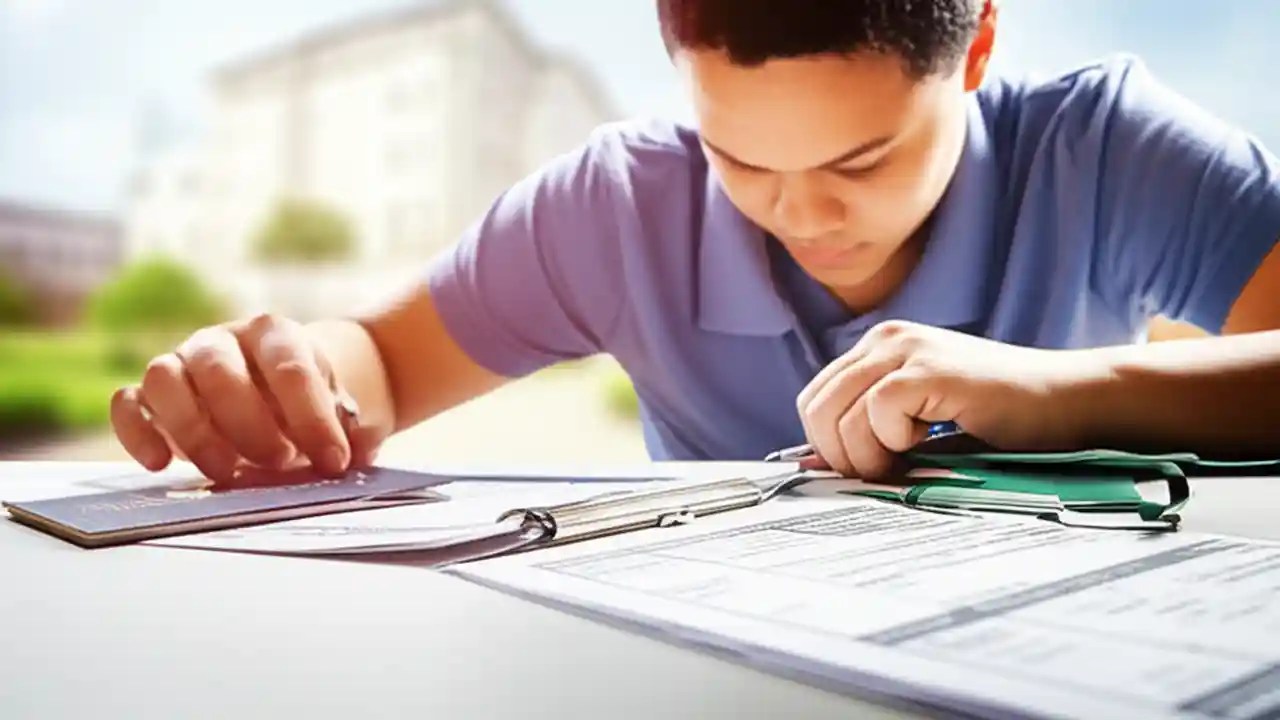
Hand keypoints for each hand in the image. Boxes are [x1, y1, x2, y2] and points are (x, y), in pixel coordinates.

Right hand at [110, 314, 384, 481]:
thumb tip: (355, 451)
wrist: (279, 391)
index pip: (290, 367)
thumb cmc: (309, 405)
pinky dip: (136, 432)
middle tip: (280, 463)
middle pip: (219, 370)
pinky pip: (126, 403)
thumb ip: (351, 431)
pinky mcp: (150, 395)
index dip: (313, 418)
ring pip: (164, 378)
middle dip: (250, 424)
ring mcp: (181, 363)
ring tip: (227, 473)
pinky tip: (161, 464)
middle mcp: (221, 340)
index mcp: (274, 333)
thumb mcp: (340, 412)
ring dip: (193, 431)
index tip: (334, 460)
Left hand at [796, 320, 1104, 478]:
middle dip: (841, 456)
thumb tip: (807, 466)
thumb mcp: (917, 426)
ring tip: (911, 459)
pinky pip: (877, 411)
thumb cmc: (999, 421)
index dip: (829, 446)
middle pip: (816, 408)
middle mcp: (885, 338)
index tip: (868, 469)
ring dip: (869, 455)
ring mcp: (906, 348)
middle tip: (886, 473)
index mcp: (877, 347)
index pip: (814, 400)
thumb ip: (865, 436)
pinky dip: (893, 441)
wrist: (1067, 403)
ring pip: (840, 413)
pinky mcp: (931, 368)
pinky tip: (927, 441)